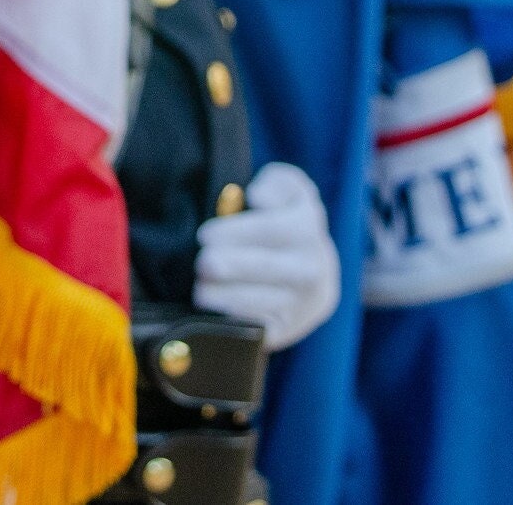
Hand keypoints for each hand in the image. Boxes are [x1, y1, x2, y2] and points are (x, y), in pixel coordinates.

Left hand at [192, 161, 340, 351]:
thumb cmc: (285, 224)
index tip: (205, 235)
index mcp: (308, 229)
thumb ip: (278, 181)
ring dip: (224, 298)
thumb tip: (256, 197)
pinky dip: (232, 322)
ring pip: (260, 303)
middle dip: (228, 266)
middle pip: (264, 268)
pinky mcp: (285, 330)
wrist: (312, 275)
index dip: (235, 233)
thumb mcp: (291, 193)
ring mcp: (301, 304)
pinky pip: (257, 329)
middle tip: (202, 265)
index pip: (271, 230)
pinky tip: (213, 314)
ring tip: (200, 291)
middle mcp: (311, 268)